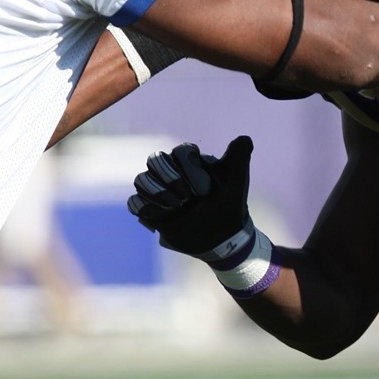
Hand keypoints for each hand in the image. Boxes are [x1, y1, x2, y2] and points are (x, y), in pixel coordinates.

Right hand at [128, 136, 255, 260]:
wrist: (223, 240)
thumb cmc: (231, 209)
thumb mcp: (238, 184)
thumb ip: (240, 159)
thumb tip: (244, 138)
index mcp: (192, 163)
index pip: (180, 152)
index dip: (190, 168)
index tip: (206, 190)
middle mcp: (173, 173)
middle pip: (155, 161)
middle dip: (169, 178)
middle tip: (187, 198)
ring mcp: (160, 192)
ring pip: (142, 180)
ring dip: (156, 193)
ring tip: (176, 208)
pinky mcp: (151, 210)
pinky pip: (134, 203)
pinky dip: (143, 208)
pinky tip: (160, 217)